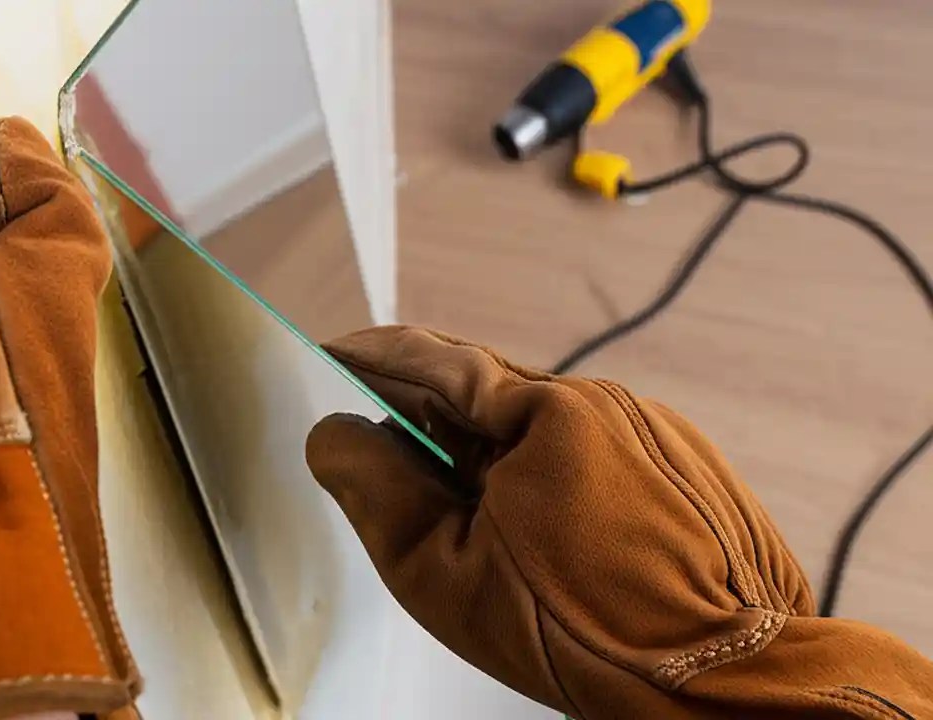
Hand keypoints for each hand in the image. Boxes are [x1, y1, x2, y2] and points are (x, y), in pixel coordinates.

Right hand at [306, 326, 817, 716]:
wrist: (719, 679)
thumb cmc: (585, 635)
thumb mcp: (446, 571)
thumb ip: (376, 489)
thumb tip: (333, 434)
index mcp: (549, 411)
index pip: (438, 363)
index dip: (374, 357)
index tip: (331, 354)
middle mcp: (606, 402)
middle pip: (486, 385)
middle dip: (422, 404)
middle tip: (368, 423)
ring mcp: (651, 428)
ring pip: (536, 418)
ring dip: (481, 442)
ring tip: (443, 490)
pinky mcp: (680, 460)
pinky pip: (587, 441)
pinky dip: (538, 462)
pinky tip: (521, 514)